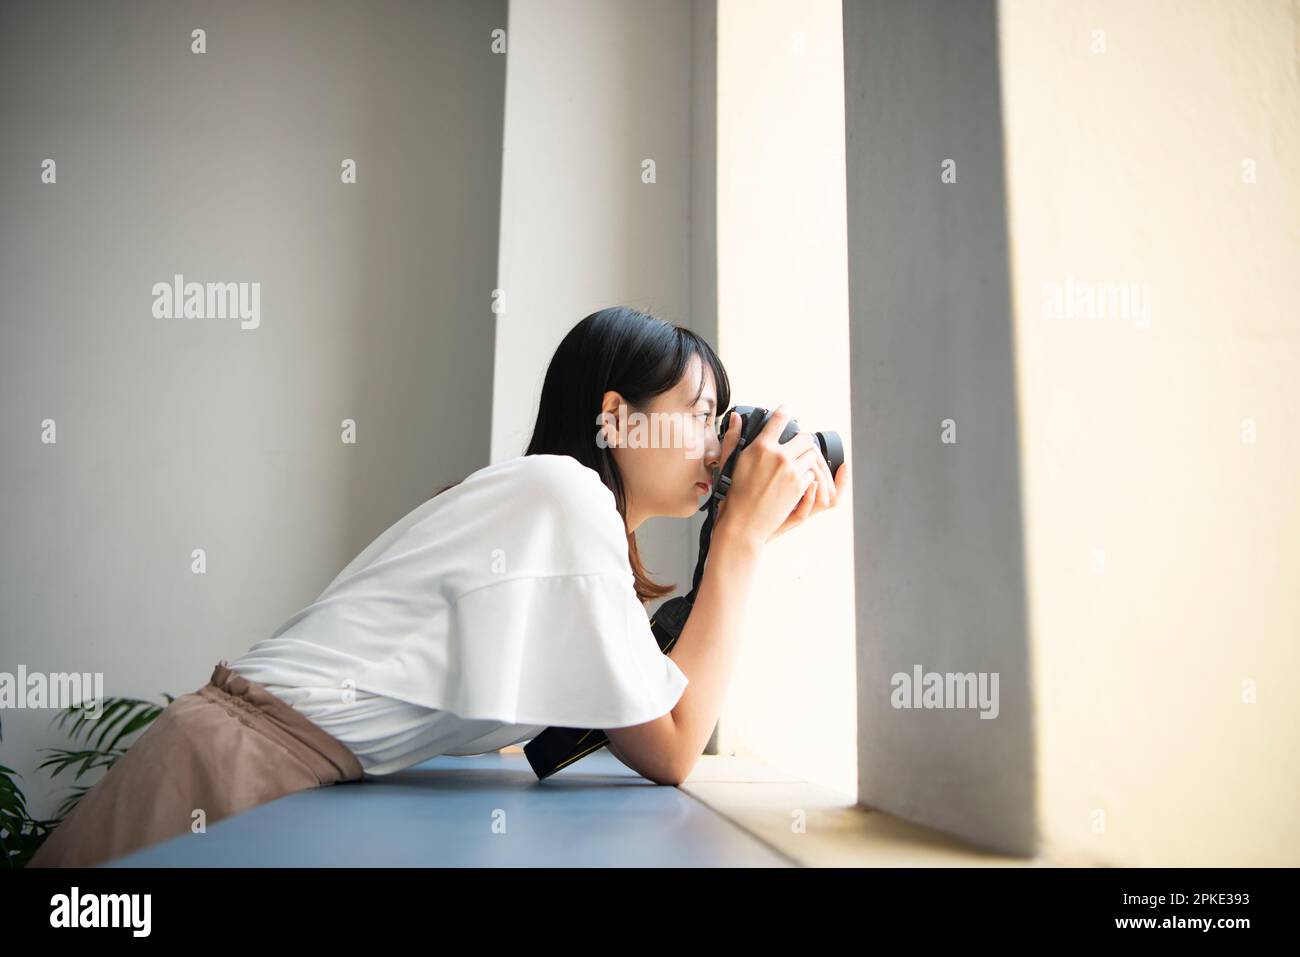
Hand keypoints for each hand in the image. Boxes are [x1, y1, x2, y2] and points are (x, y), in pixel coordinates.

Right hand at [713, 404, 845, 543]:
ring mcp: (791, 471)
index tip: (787, 409)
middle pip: (805, 437)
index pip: (779, 420)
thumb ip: (733, 437)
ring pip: (812, 454)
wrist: (744, 522)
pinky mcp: (799, 486)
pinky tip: (797, 479)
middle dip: (803, 441)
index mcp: (761, 447)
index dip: (785, 411)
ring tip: (799, 463)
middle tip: (797, 445)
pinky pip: (812, 473)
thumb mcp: (729, 462)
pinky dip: (807, 475)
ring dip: (807, 458)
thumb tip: (735, 417)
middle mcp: (779, 456)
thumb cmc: (733, 494)